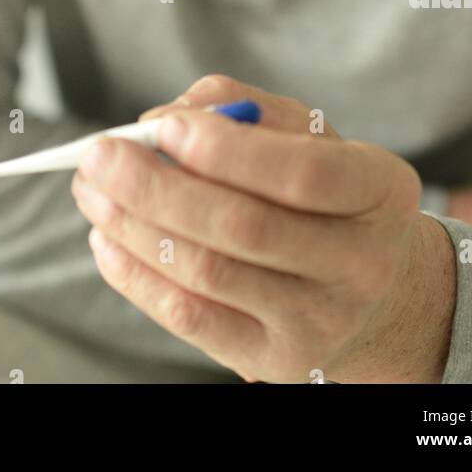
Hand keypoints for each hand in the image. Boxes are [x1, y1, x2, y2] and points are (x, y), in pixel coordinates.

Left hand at [70, 74, 455, 382]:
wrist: (379, 294)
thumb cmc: (328, 194)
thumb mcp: (312, 138)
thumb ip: (246, 110)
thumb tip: (162, 120)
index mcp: (379, 191)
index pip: (304, 174)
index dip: (227, 151)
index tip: (163, 125)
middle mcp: (361, 263)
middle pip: (245, 228)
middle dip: (157, 187)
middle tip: (98, 154)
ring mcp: (319, 321)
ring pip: (209, 273)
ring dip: (135, 227)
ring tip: (92, 191)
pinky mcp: (275, 361)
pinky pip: (193, 319)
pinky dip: (138, 277)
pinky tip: (106, 240)